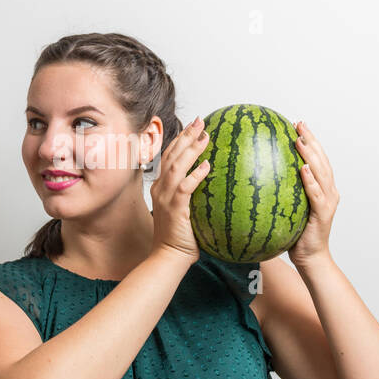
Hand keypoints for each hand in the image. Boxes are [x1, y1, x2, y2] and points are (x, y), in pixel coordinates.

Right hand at [148, 115, 210, 264]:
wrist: (168, 257)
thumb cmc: (181, 238)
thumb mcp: (186, 212)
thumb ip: (196, 196)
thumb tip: (218, 185)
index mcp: (161, 188)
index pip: (169, 157)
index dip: (180, 140)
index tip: (193, 126)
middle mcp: (160, 189)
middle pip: (172, 155)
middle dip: (186, 136)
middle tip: (200, 121)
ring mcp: (165, 198)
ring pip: (176, 166)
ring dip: (191, 149)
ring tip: (205, 136)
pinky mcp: (174, 209)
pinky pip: (185, 187)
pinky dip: (195, 174)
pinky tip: (207, 165)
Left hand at [289, 120, 338, 266]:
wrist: (310, 258)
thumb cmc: (296, 236)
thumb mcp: (285, 210)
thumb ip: (278, 193)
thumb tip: (253, 178)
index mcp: (322, 188)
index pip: (317, 159)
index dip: (309, 140)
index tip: (297, 125)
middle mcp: (329, 191)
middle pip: (322, 159)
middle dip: (311, 140)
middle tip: (299, 124)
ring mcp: (328, 202)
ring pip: (322, 172)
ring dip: (312, 155)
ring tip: (301, 140)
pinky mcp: (323, 214)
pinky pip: (316, 195)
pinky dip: (311, 181)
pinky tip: (303, 169)